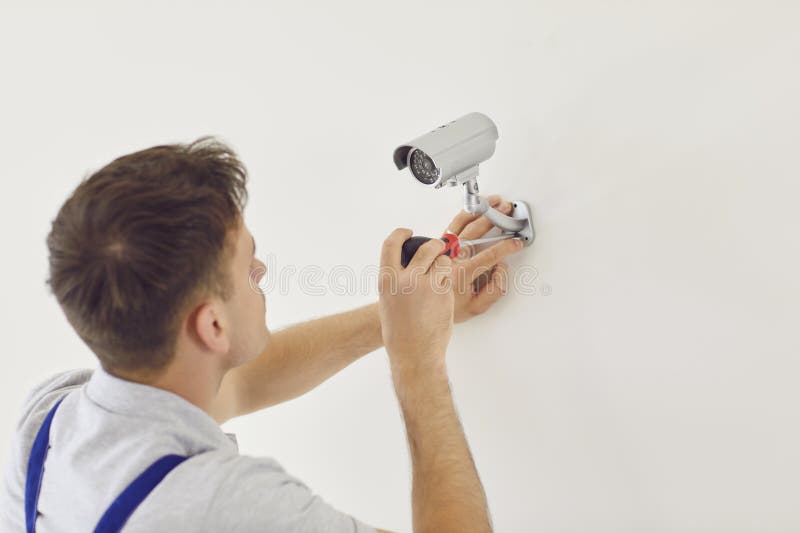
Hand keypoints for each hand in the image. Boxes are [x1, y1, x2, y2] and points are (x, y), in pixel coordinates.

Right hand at [378, 228, 454, 376]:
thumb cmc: (400, 333)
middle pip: (426, 247)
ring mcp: (426, 286)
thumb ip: (397, 281)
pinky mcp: (444, 294)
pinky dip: (450, 280)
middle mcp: (405, 279)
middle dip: (435, 245)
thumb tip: (408, 267)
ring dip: (446, 264)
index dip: (401, 234)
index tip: (408, 232)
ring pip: (444, 260)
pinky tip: (446, 292)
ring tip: (443, 276)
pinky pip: (451, 277)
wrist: (413, 353)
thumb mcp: (389, 301)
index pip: (391, 244)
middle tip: (438, 249)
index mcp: (387, 280)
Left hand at [445, 194, 524, 322]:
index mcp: (461, 274)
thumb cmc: (450, 307)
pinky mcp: (440, 244)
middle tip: (508, 213)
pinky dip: (466, 213)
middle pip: (476, 233)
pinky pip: (453, 224)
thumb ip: (495, 290)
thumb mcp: (477, 308)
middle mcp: (450, 258)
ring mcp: (444, 249)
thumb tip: (501, 268)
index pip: (488, 256)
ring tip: (496, 202)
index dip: (505, 248)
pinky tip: (477, 207)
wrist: (422, 307)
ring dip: (481, 211)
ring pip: (463, 223)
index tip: (516, 242)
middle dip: (495, 220)